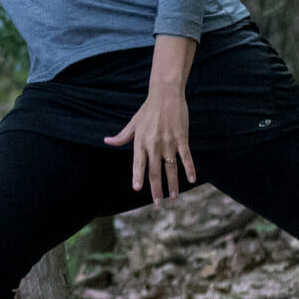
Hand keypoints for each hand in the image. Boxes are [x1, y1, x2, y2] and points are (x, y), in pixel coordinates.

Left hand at [106, 88, 197, 202]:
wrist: (166, 94)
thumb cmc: (148, 110)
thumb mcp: (133, 123)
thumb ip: (122, 136)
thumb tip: (106, 141)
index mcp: (140, 142)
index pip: (138, 163)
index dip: (138, 176)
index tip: (137, 189)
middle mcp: (154, 145)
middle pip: (155, 171)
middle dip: (156, 189)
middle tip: (157, 204)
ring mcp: (169, 142)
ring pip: (171, 168)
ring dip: (172, 184)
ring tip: (173, 197)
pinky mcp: (182, 138)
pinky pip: (186, 157)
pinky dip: (189, 169)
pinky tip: (192, 179)